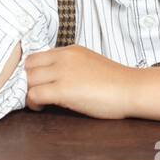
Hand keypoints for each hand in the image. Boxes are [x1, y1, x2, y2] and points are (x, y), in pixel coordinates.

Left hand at [24, 45, 138, 118]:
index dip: (33, 71)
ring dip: (29, 92)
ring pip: (29, 80)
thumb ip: (71, 66)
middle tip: (35, 93)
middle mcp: (64, 58)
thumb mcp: (89, 64)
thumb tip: (55, 77)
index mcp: (70, 51)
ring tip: (40, 102)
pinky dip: (33, 103)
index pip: (37, 56)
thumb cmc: (116, 82)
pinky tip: (42, 108)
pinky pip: (34, 94)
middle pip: (29, 66)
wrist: (132, 89)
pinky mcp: (63, 90)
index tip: (37, 83)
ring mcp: (63, 73)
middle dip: (28, 81)